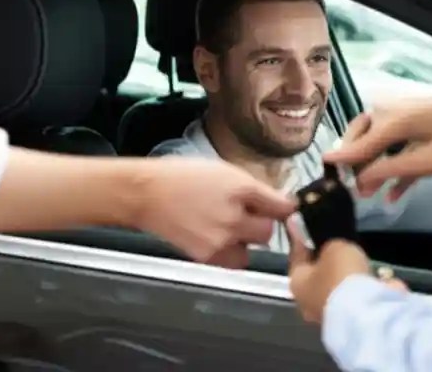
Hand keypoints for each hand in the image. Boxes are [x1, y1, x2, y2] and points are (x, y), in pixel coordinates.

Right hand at [134, 158, 295, 267]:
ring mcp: (221, 239)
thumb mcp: (222, 170)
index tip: (283, 210)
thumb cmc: (181, 176)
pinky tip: (216, 237)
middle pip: (268, 232)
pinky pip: (234, 260)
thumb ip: (251, 188)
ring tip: (227, 228)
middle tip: (245, 216)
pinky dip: (230, 252)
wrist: (146, 194)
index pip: (282, 207)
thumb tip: (277, 202)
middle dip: (261, 224)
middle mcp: (234, 216)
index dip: (285, 209)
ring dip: (245, 241)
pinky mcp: (208, 256)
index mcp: (241, 189)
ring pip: (252, 249)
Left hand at [285, 220, 405, 322]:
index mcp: (297, 284)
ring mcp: (333, 316)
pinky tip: (376, 278)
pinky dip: (368, 291)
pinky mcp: (357, 322)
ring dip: (350, 278)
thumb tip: (305, 229)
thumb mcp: (334, 247)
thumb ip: (327, 240)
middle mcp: (310, 304)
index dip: (304, 240)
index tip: (311, 227)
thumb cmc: (342, 276)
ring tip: (360, 261)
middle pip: (319, 276)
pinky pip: (361, 300)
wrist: (368, 313)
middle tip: (340, 245)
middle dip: (330, 263)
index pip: (297, 257)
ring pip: (340, 290)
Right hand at [325, 88, 431, 199]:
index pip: (358, 145)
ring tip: (369, 194)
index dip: (340, 159)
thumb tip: (360, 181)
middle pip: (362, 137)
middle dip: (357, 164)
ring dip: (373, 166)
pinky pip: (396, 142)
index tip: (321, 168)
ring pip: (378, 140)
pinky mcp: (420, 120)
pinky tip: (392, 194)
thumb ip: (392, 170)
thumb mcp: (430, 161)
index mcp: (393, 120)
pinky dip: (393, 164)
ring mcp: (407, 114)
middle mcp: (393, 112)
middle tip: (352, 189)